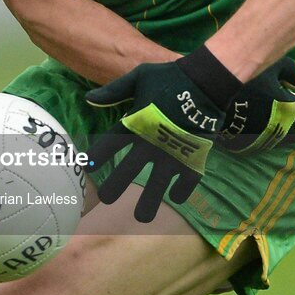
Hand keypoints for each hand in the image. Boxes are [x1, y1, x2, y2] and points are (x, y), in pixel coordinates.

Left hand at [86, 46, 241, 222]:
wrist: (206, 80)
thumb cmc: (170, 77)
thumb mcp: (138, 77)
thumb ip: (114, 91)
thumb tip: (88, 99)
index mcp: (135, 123)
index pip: (110, 144)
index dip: (98, 157)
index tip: (88, 167)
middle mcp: (150, 143)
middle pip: (128, 171)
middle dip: (115, 187)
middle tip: (106, 199)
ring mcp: (173, 153)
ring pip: (157, 185)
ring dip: (149, 203)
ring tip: (141, 218)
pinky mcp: (193, 157)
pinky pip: (187, 181)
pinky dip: (182, 191)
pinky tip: (175, 196)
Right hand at [219, 58, 294, 154]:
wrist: (212, 90)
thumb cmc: (247, 74)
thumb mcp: (273, 65)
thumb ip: (291, 74)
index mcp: (289, 108)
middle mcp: (280, 127)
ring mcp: (265, 136)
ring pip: (288, 138)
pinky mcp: (251, 140)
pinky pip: (272, 142)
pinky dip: (280, 136)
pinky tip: (280, 130)